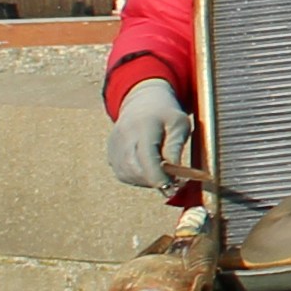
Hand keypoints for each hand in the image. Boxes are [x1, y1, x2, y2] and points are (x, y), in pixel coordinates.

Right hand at [108, 80, 198, 195]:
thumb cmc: (166, 115)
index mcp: (143, 126)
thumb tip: (175, 173)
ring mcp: (114, 147)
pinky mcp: (111, 156)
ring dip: (148, 181)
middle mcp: (123, 137)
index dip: (157, 175)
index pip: (146, 156)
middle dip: (155, 181)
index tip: (172, 187)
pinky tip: (151, 170)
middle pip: (135, 169)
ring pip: (129, 175)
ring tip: (164, 174)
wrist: (142, 103)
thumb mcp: (180, 124)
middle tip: (174, 184)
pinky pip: (124, 174)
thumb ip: (176, 147)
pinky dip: (139, 178)